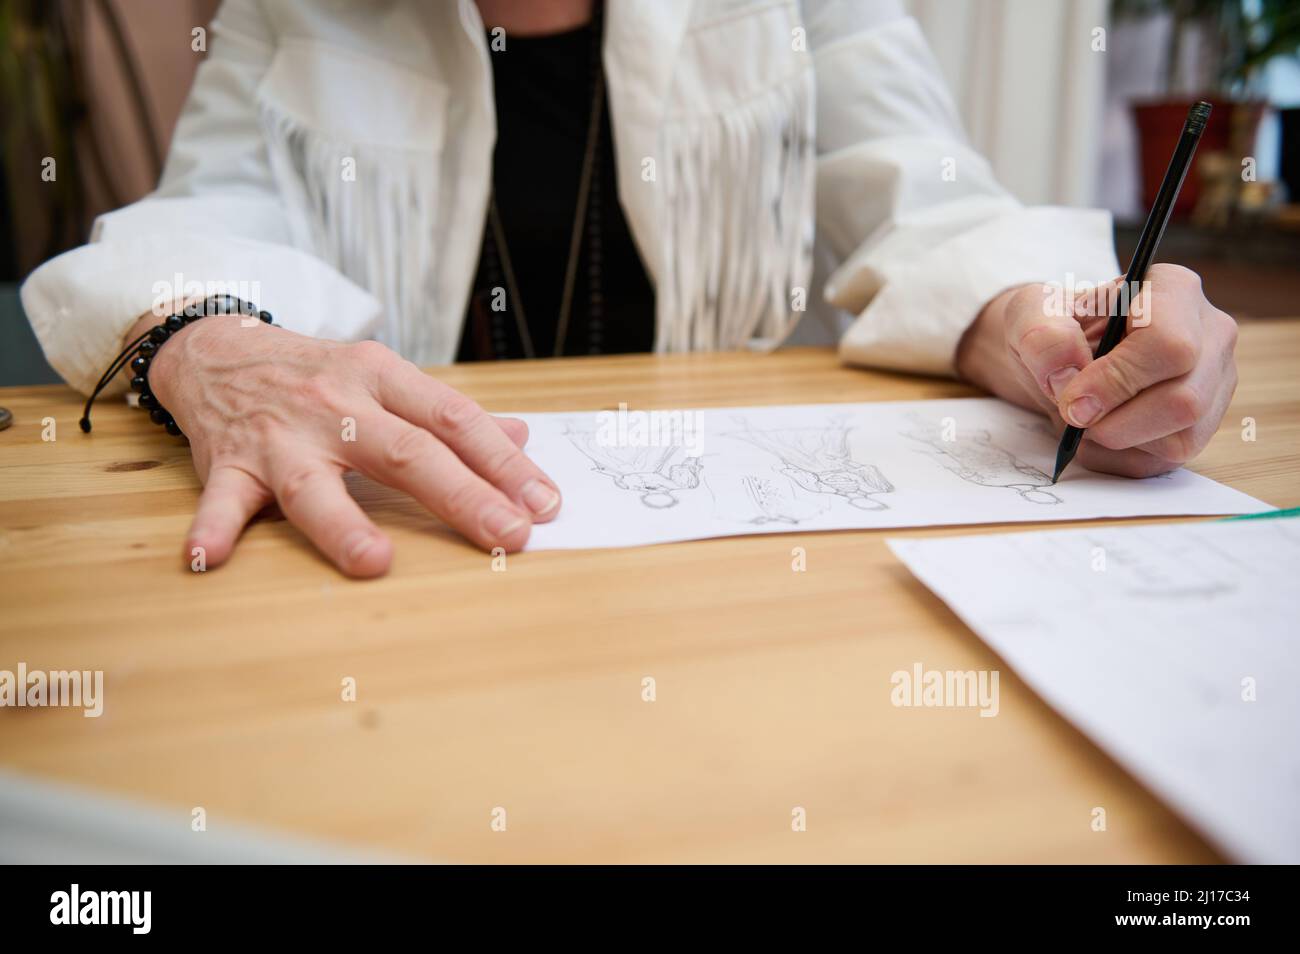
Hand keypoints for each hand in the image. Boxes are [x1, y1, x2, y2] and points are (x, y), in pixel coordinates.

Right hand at [144, 315, 561, 575]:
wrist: (217, 348)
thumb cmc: (318, 374)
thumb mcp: (385, 377)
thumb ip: (448, 414)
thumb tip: (522, 436)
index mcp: (381, 378)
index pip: (453, 419)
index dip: (502, 462)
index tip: (543, 503)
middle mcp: (335, 404)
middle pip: (404, 451)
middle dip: (461, 494)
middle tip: (509, 534)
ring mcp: (280, 436)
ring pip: (313, 482)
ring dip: (342, 523)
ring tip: (374, 560)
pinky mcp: (227, 463)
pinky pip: (220, 498)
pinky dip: (212, 528)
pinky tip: (207, 558)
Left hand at [956, 264, 1237, 476]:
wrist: (1058, 357)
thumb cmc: (1053, 328)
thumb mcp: (1030, 314)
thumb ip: (1041, 334)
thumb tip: (1065, 371)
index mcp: (1174, 291)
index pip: (1169, 345)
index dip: (1116, 381)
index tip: (1072, 398)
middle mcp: (1209, 337)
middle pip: (1182, 401)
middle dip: (1113, 421)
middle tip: (1070, 412)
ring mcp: (1212, 386)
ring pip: (1178, 439)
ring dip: (1112, 440)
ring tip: (1083, 414)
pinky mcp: (1198, 428)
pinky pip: (1161, 462)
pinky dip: (1115, 457)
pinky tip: (1095, 431)